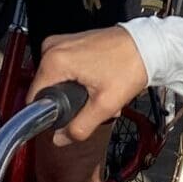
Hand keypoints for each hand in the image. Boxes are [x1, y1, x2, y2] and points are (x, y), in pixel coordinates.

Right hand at [31, 27, 150, 145]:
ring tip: (96, 90)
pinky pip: (63, 68)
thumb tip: (60, 139)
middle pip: (45, 88)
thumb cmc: (130, 66)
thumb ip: (79, 127)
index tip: (68, 116)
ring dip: (73, 91)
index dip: (49, 113)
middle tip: (91, 102)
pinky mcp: (70, 43)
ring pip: (55, 79)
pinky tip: (95, 80)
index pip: (34, 97)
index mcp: (55, 60)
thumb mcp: (105, 105)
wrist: (148, 46)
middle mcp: (52, 47)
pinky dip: (77, 78)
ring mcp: (61, 42)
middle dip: (66, 101)